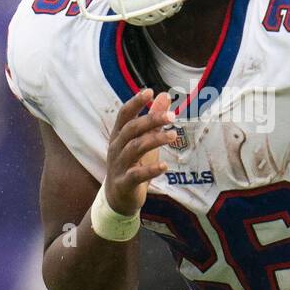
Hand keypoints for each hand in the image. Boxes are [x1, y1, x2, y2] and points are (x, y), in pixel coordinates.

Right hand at [105, 89, 176, 215]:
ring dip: (154, 141)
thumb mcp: (143, 140)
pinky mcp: (124, 183)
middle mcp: (116, 148)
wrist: (118, 198)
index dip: (135, 103)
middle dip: (150, 120)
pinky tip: (165, 167)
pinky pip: (136, 175)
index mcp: (118, 136)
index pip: (124, 115)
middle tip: (172, 116)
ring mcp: (118, 165)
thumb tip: (165, 95)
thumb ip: (153, 119)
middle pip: (131, 129)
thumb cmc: (132, 164)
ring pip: (134, 149)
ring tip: (173, 136)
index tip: (149, 91)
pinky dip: (151, 170)